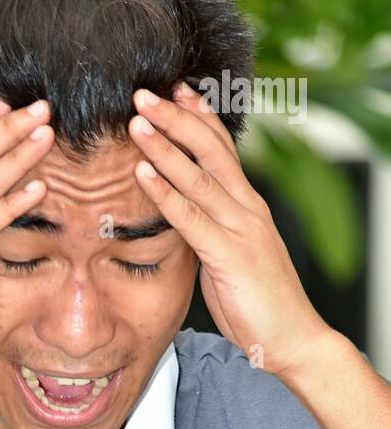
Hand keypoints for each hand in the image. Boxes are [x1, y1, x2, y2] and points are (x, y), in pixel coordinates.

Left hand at [129, 84, 329, 380]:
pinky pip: (191, 218)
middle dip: (176, 118)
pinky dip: (165, 193)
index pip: (222, 149)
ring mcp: (240, 228)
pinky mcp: (229, 255)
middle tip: (143, 92)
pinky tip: (143, 174)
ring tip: (136, 121)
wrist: (291, 339)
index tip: (175, 90)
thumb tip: (181, 221)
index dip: (198, 117)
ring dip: (164, 146)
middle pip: (209, 149)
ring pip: (198, 176)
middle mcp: (247, 208)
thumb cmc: (258, 304)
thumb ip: (209, 233)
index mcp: (247, 206)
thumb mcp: (229, 259)